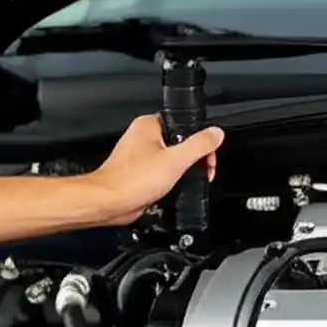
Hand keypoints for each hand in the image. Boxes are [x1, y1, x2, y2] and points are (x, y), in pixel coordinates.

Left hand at [82, 114, 224, 224]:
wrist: (110, 202)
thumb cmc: (131, 180)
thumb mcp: (176, 160)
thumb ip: (199, 145)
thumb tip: (216, 133)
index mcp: (149, 125)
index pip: (184, 124)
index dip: (201, 140)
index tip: (207, 155)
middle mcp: (143, 137)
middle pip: (181, 141)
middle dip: (195, 157)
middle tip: (202, 169)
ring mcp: (141, 154)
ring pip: (173, 157)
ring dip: (184, 169)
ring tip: (185, 178)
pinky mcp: (141, 171)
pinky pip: (164, 170)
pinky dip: (172, 178)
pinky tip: (172, 186)